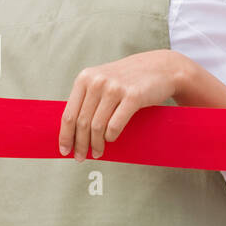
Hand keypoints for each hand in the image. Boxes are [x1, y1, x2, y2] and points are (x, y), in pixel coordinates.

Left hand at [58, 50, 182, 159]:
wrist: (161, 67)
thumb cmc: (128, 78)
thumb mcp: (102, 80)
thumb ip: (87, 98)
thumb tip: (71, 130)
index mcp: (85, 78)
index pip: (69, 113)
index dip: (65, 135)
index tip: (64, 150)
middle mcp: (97, 81)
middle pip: (81, 122)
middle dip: (80, 144)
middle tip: (80, 157)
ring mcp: (115, 88)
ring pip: (97, 126)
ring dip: (95, 144)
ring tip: (97, 153)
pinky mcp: (133, 96)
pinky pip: (115, 125)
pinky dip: (111, 136)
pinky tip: (110, 140)